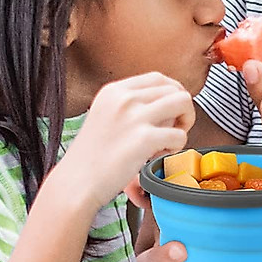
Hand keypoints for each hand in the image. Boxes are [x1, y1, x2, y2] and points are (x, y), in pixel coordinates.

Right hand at [62, 73, 193, 211]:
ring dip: (185, 123)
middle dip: (182, 110)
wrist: (76, 183)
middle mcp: (124, 98)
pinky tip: (157, 156)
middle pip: (175, 89)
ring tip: (168, 142)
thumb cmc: (93, 156)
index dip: (172, 95)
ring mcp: (134, 117)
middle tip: (171, 131)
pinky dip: (176, 148)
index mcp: (114, 90)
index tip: (170, 113)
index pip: (159, 78)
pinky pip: (180, 135)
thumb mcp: (107, 115)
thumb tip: (170, 101)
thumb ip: (133, 105)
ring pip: (183, 102)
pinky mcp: (144, 138)